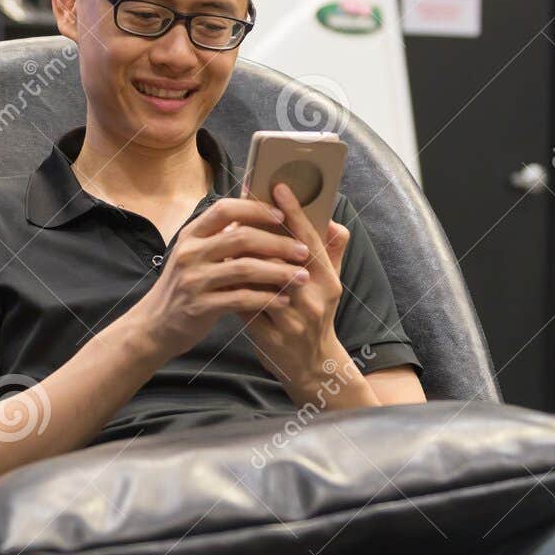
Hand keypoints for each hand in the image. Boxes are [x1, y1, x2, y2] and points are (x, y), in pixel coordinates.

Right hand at [123, 195, 311, 362]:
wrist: (155, 325)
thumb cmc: (183, 286)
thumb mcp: (195, 255)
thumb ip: (220, 237)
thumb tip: (255, 213)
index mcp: (192, 234)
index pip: (225, 209)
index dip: (255, 209)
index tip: (282, 215)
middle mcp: (190, 253)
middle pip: (241, 238)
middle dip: (278, 243)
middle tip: (303, 251)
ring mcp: (193, 280)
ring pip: (245, 269)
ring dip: (278, 272)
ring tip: (302, 277)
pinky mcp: (199, 306)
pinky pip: (241, 299)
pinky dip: (266, 298)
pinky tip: (283, 300)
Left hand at [243, 182, 352, 403]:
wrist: (311, 367)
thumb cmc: (316, 317)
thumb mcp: (330, 285)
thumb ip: (332, 251)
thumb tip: (331, 219)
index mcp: (327, 282)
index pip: (310, 240)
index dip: (294, 212)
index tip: (277, 186)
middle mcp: (313, 300)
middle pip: (282, 256)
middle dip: (258, 231)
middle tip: (239, 211)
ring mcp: (291, 320)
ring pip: (260, 279)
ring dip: (241, 258)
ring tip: (226, 238)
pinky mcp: (270, 337)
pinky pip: (246, 304)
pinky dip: (234, 286)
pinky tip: (222, 273)